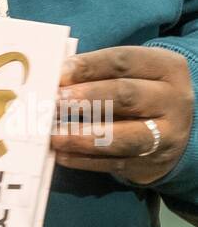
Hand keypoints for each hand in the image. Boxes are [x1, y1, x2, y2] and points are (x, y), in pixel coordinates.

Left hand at [51, 46, 193, 184]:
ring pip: (123, 137)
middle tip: (54, 102)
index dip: (88, 66)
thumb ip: (98, 73)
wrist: (173, 130)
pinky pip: (115, 163)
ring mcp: (166, 136)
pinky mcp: (152, 164)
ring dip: (83, 136)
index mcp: (166, 67)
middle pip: (126, 95)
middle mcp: (171, 100)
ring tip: (54, 135)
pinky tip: (62, 155)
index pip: (123, 61)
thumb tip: (55, 80)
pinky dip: (85, 160)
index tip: (58, 74)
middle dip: (86, 99)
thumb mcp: (131, 74)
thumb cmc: (138, 91)